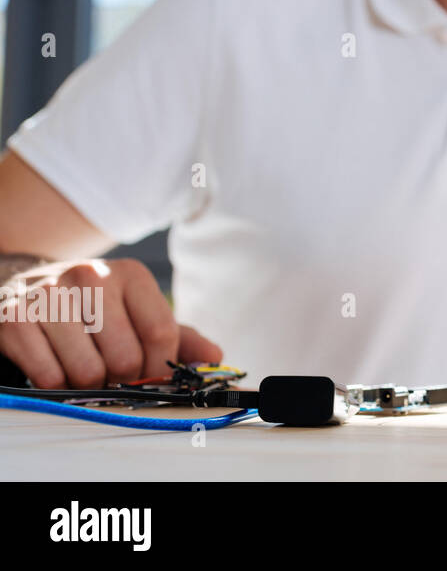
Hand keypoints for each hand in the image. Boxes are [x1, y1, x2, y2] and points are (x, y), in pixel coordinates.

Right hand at [0, 257, 221, 388]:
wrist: (22, 287)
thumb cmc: (91, 308)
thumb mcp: (136, 312)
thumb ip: (178, 335)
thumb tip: (214, 357)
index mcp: (130, 273)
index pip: (162, 333)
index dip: (160, 366)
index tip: (151, 376)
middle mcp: (91, 276)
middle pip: (126, 357)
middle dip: (122, 379)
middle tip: (111, 374)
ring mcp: (49, 295)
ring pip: (88, 371)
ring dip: (88, 384)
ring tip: (82, 368)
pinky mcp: (14, 319)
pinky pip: (48, 376)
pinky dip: (56, 384)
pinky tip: (55, 367)